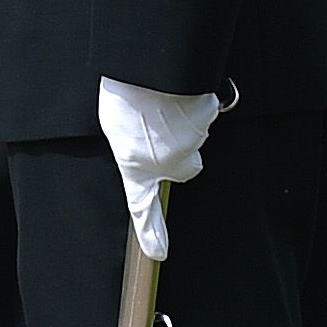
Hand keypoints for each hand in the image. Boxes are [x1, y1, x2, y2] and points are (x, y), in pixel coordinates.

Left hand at [98, 76, 219, 261]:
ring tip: (160, 104)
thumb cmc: (127, 97)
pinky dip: (196, 106)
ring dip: (182, 123)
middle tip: (157, 127)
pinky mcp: (209, 120)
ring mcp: (192, 142)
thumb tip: (143, 160)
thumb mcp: (118, 128)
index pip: (143, 206)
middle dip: (178, 151)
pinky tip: (179, 94)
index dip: (152, 232)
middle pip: (186, 164)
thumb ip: (135, 151)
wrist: (145, 71)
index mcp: (138, 165)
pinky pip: (206, 114)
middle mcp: (168, 161)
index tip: (158, 254)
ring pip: (194, 137)